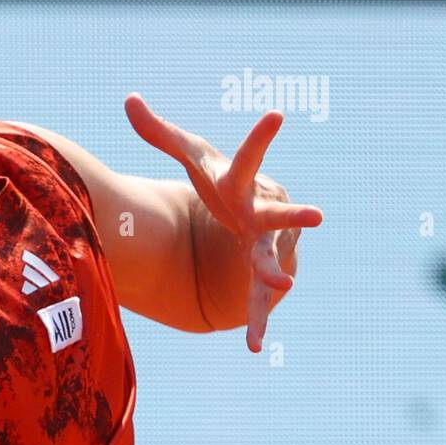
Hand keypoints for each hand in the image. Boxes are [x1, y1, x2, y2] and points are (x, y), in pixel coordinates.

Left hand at [124, 94, 323, 352]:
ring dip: (275, 271)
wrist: (246, 211)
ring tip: (282, 282)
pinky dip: (257, 320)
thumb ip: (159, 132)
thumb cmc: (219, 180)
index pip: (248, 157)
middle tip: (316, 213)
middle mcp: (261, 211)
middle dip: (295, 214)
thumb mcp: (190, 156)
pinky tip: (254, 345)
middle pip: (277, 212)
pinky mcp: (261, 271)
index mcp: (241, 182)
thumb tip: (129, 99)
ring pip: (271, 260)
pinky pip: (259, 299)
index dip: (260, 137)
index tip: (277, 115)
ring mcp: (265, 243)